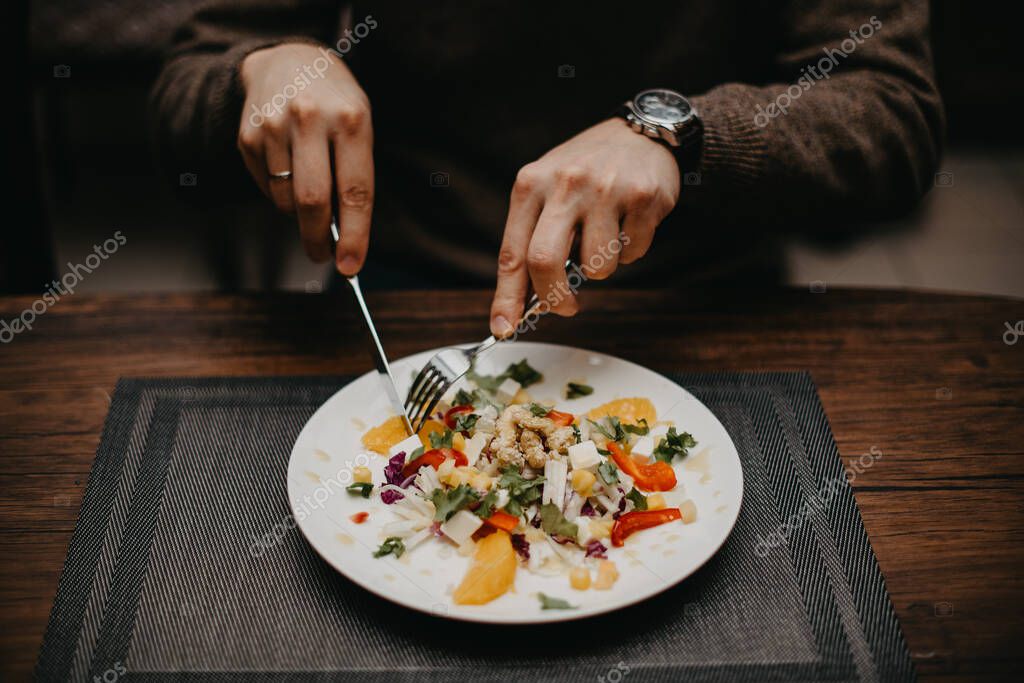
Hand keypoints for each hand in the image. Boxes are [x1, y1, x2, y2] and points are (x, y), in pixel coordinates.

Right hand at [237, 43, 372, 273]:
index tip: (351, 266)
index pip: (355, 192)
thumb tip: (344, 236)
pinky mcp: (248, 134)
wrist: (288, 60)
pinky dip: (279, 195)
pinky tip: (288, 171)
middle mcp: (311, 119)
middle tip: (323, 256)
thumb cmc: (335, 103)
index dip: (354, 236)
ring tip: (309, 198)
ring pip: (285, 199)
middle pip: (312, 201)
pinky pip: (265, 187)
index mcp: (351, 120)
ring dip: (298, 215)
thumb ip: (355, 176)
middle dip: (318, 240)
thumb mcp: (359, 126)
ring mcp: (275, 125)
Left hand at [489, 118, 679, 335]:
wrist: (641, 131)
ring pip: (597, 266)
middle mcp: (564, 184)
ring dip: (602, 267)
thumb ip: (534, 238)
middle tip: (566, 308)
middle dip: (554, 298)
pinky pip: (633, 252)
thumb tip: (522, 301)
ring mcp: (604, 189)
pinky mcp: (642, 197)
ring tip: (606, 236)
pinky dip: (631, 249)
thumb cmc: (586, 171)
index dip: (507, 297)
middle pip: (544, 261)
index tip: (503, 328)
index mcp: (531, 184)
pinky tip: (630, 220)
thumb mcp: (548, 189)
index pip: (512, 252)